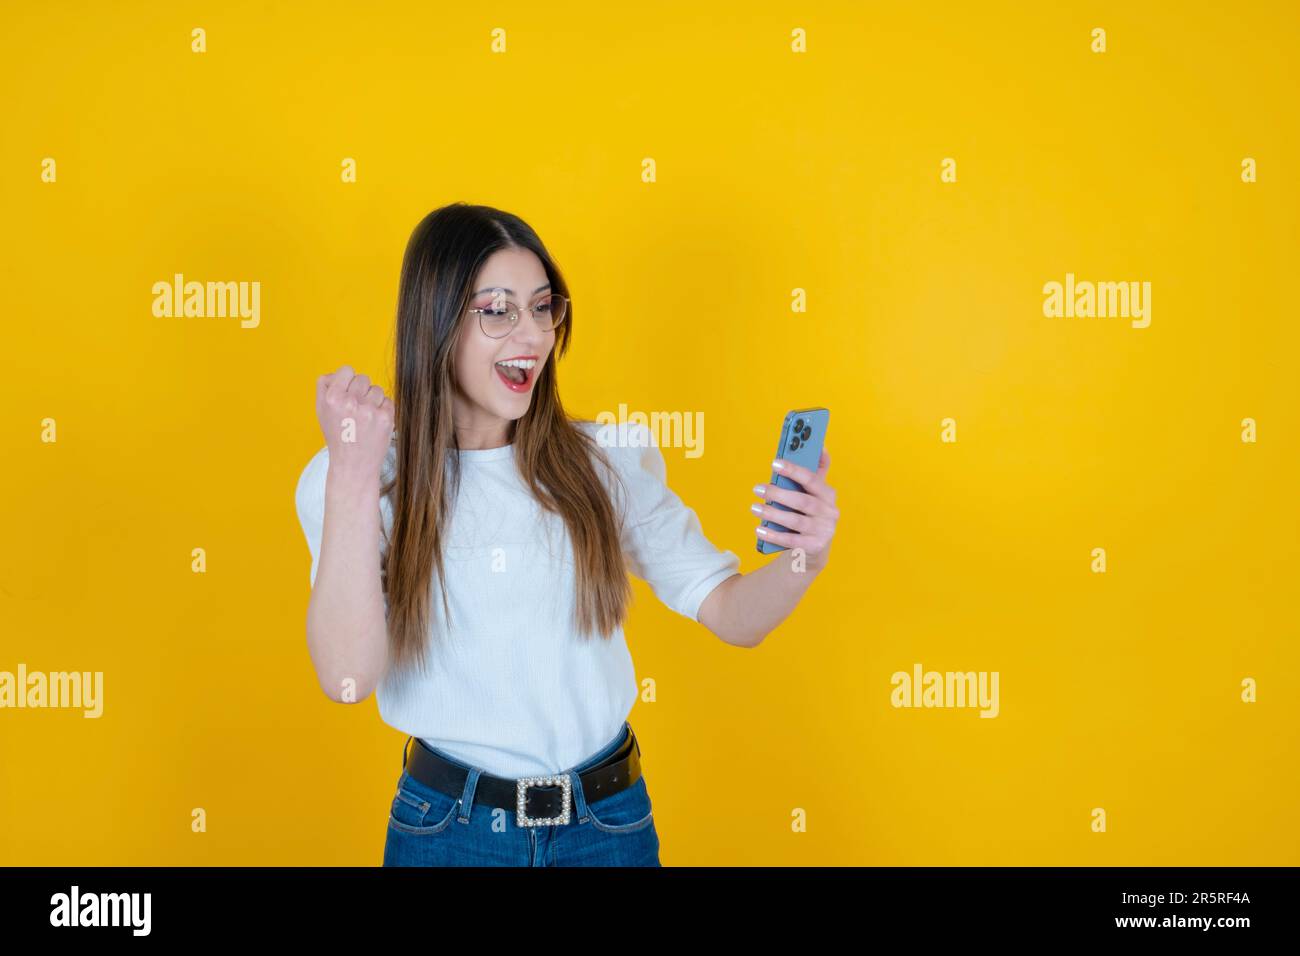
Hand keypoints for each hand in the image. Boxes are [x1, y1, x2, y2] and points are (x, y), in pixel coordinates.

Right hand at [316, 365, 394, 483]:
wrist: (354, 465)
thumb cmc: (337, 436)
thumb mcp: (321, 411)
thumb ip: (325, 386)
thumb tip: (337, 372)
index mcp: (332, 398)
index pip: (346, 370)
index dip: (347, 380)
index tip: (346, 392)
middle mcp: (350, 402)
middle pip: (363, 378)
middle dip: (360, 391)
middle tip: (355, 409)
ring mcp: (370, 410)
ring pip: (376, 389)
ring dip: (372, 400)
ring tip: (364, 418)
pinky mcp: (385, 418)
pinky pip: (387, 401)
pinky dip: (382, 410)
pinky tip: (373, 423)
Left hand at [752, 447, 837, 570]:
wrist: (814, 548)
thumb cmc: (809, 513)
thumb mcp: (814, 494)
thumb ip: (815, 472)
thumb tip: (820, 446)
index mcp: (828, 494)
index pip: (812, 479)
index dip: (794, 470)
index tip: (774, 463)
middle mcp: (829, 512)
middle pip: (802, 501)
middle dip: (778, 493)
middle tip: (757, 488)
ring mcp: (824, 531)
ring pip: (795, 520)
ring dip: (772, 513)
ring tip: (754, 508)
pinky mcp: (814, 546)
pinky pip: (791, 540)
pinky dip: (774, 534)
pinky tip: (759, 529)